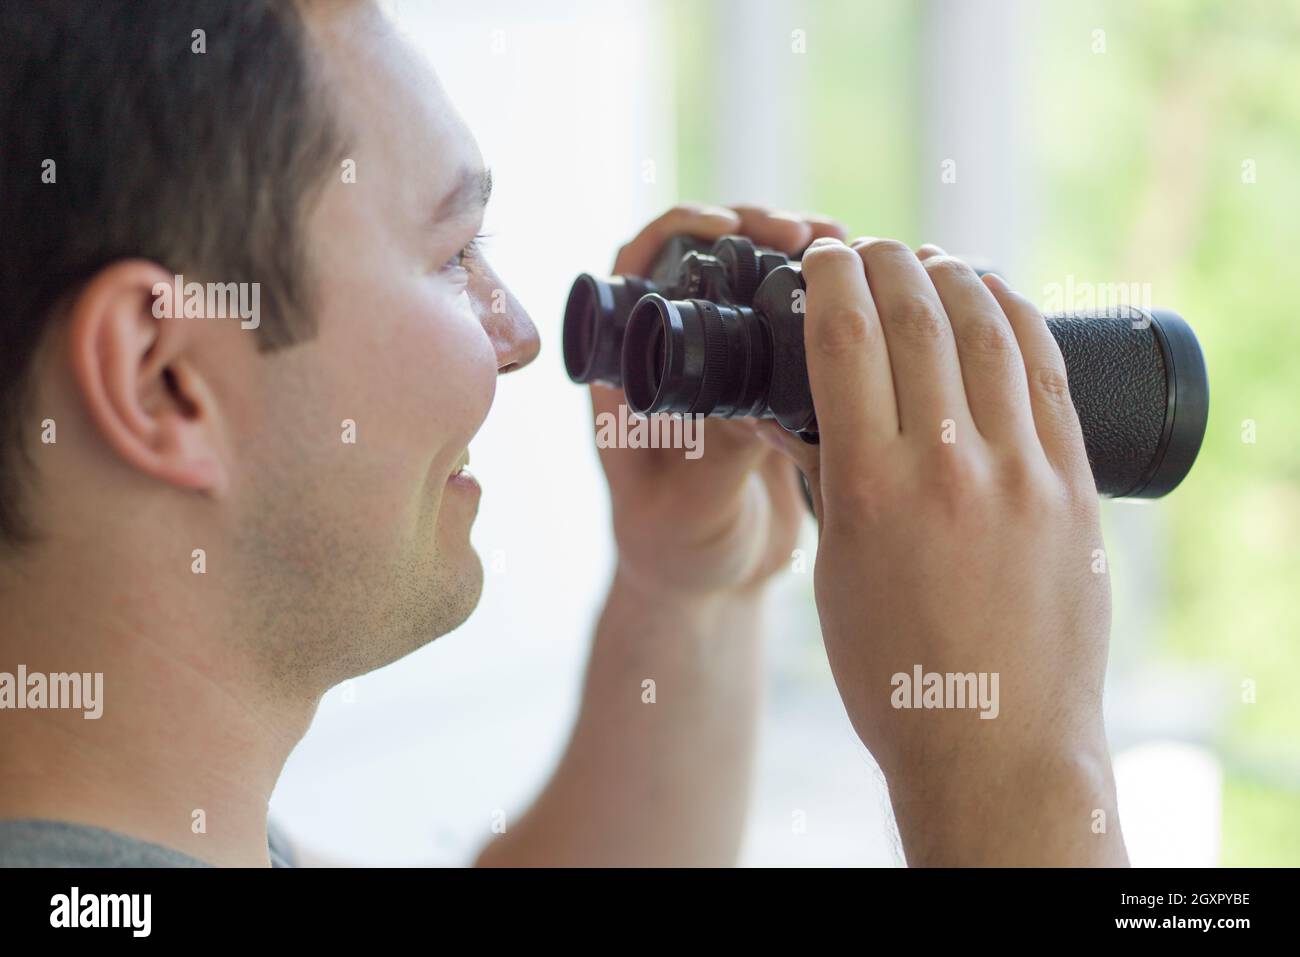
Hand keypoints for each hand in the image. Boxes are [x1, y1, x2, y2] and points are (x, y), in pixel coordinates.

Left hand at [591, 204, 845, 594]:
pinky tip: (876, 295)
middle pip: (708, 258)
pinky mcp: (777, 383)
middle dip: (758, 229)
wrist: (717, 583)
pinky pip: (803, 325)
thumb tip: (758, 401)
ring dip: (806, 258)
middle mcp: (677, 356)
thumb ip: (716, 456)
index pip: (636, 269)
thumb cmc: (677, 551)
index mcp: (633, 373)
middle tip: (809, 232)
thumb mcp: (688, 508)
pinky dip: (837, 301)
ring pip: (760, 282)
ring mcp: (730, 366)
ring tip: (854, 248)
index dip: (675, 232)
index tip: (727, 226)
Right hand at [760, 238, 1119, 860]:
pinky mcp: (1074, 489)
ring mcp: (1022, 474)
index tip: (823, 256)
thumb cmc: (898, 674)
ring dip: (954, 277)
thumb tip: (810, 412)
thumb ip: (829, 482)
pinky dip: (1018, 321)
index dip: (832, 279)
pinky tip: (996, 300)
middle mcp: (949, 468)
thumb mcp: (836, 575)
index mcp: (872, 490)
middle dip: (887, 262)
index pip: (847, 341)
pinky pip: (1048, 377)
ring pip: (990, 332)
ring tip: (930, 260)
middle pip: (919, 319)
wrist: (997, 746)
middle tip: (869, 248)